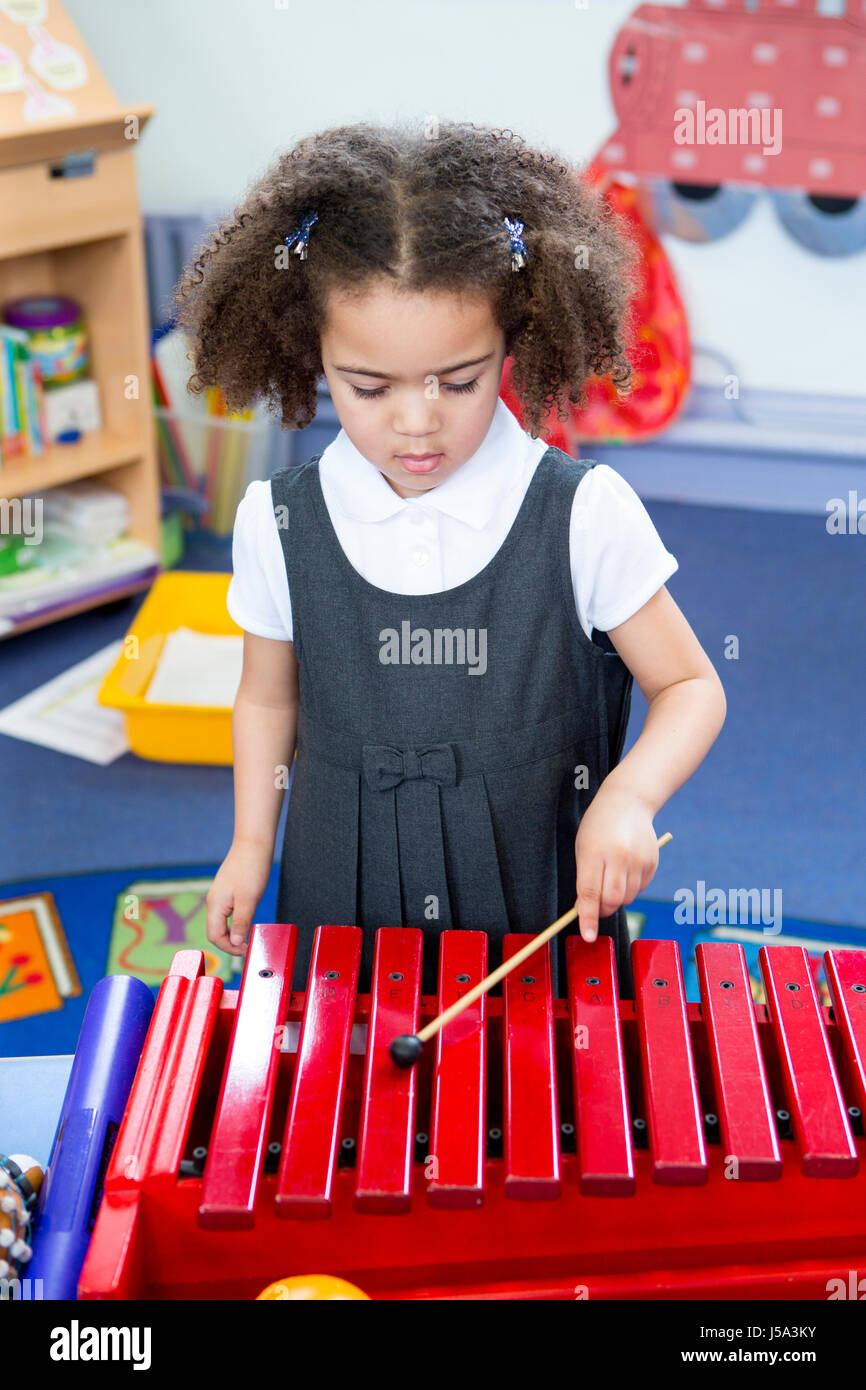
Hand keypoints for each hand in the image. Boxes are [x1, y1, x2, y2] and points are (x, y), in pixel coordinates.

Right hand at [206, 839, 273, 955]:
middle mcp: (214, 902)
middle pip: (216, 932)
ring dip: (233, 934)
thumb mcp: (249, 899)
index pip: (215, 936)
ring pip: (221, 924)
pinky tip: (246, 923)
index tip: (246, 950)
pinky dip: (234, 923)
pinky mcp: (227, 892)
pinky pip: (226, 914)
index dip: (229, 948)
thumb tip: (235, 943)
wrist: (253, 844)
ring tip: (248, 938)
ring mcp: (219, 897)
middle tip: (248, 947)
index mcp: (215, 905)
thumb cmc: (251, 868)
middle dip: (230, 943)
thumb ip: (241, 922)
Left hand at [574, 786, 659, 942]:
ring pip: (626, 898)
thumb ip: (584, 879)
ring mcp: (638, 860)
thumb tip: (586, 910)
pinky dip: (630, 888)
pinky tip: (625, 870)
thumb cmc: (598, 825)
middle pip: (611, 901)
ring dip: (616, 898)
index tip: (587, 936)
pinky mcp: (652, 863)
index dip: (588, 919)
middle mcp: (619, 858)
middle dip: (602, 910)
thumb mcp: (583, 848)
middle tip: (595, 906)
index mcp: (594, 853)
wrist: (628, 801)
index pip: (589, 894)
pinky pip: (639, 889)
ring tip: (610, 877)